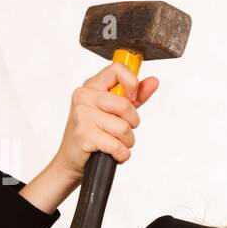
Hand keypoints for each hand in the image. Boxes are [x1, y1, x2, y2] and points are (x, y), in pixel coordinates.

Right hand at [48, 62, 160, 182]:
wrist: (72, 158)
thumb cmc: (95, 132)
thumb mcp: (116, 111)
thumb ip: (136, 96)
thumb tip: (153, 81)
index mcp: (92, 86)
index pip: (117, 69)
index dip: (132, 83)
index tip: (132, 99)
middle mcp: (84, 96)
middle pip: (125, 106)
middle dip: (132, 124)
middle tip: (121, 131)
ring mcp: (82, 115)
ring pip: (123, 128)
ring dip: (127, 142)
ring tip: (115, 143)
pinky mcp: (83, 135)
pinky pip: (117, 146)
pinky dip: (121, 154)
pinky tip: (113, 154)